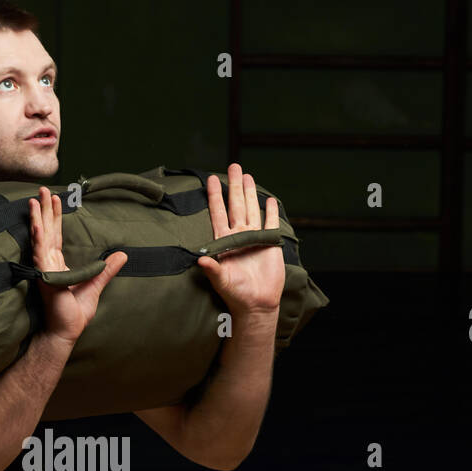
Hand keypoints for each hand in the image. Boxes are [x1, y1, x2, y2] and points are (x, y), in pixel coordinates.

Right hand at [29, 185, 126, 345]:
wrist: (66, 331)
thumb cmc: (75, 314)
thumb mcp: (96, 285)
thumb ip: (106, 269)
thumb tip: (122, 255)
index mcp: (57, 264)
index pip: (55, 235)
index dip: (54, 217)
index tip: (55, 199)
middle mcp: (48, 263)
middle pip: (46, 231)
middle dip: (43, 210)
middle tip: (42, 189)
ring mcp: (44, 269)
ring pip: (40, 238)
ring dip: (37, 219)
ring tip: (34, 200)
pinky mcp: (44, 276)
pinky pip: (40, 254)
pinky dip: (38, 239)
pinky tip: (36, 226)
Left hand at [196, 164, 284, 314]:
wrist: (257, 304)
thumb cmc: (236, 295)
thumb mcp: (221, 282)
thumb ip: (212, 269)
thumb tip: (201, 259)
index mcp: (225, 241)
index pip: (218, 213)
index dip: (216, 196)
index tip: (212, 179)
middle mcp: (238, 236)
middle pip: (236, 205)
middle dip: (235, 186)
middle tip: (233, 166)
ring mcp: (254, 238)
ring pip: (252, 209)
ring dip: (250, 193)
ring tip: (247, 176)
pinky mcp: (269, 244)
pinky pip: (270, 224)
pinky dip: (270, 211)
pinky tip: (269, 200)